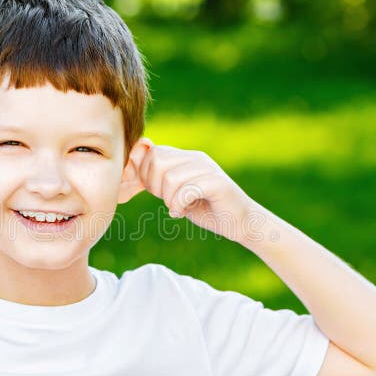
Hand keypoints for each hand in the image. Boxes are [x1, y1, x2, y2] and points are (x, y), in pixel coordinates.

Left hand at [131, 139, 257, 241]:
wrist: (241, 223)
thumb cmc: (207, 209)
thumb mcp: (177, 192)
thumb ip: (159, 179)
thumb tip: (134, 162)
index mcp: (186, 157)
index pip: (153, 152)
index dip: (145, 175)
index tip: (156, 193)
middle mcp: (197, 158)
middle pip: (157, 161)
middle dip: (154, 186)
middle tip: (167, 201)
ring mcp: (209, 169)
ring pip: (170, 178)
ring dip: (168, 199)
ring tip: (178, 208)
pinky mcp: (218, 184)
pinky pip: (187, 190)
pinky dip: (179, 205)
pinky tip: (182, 213)